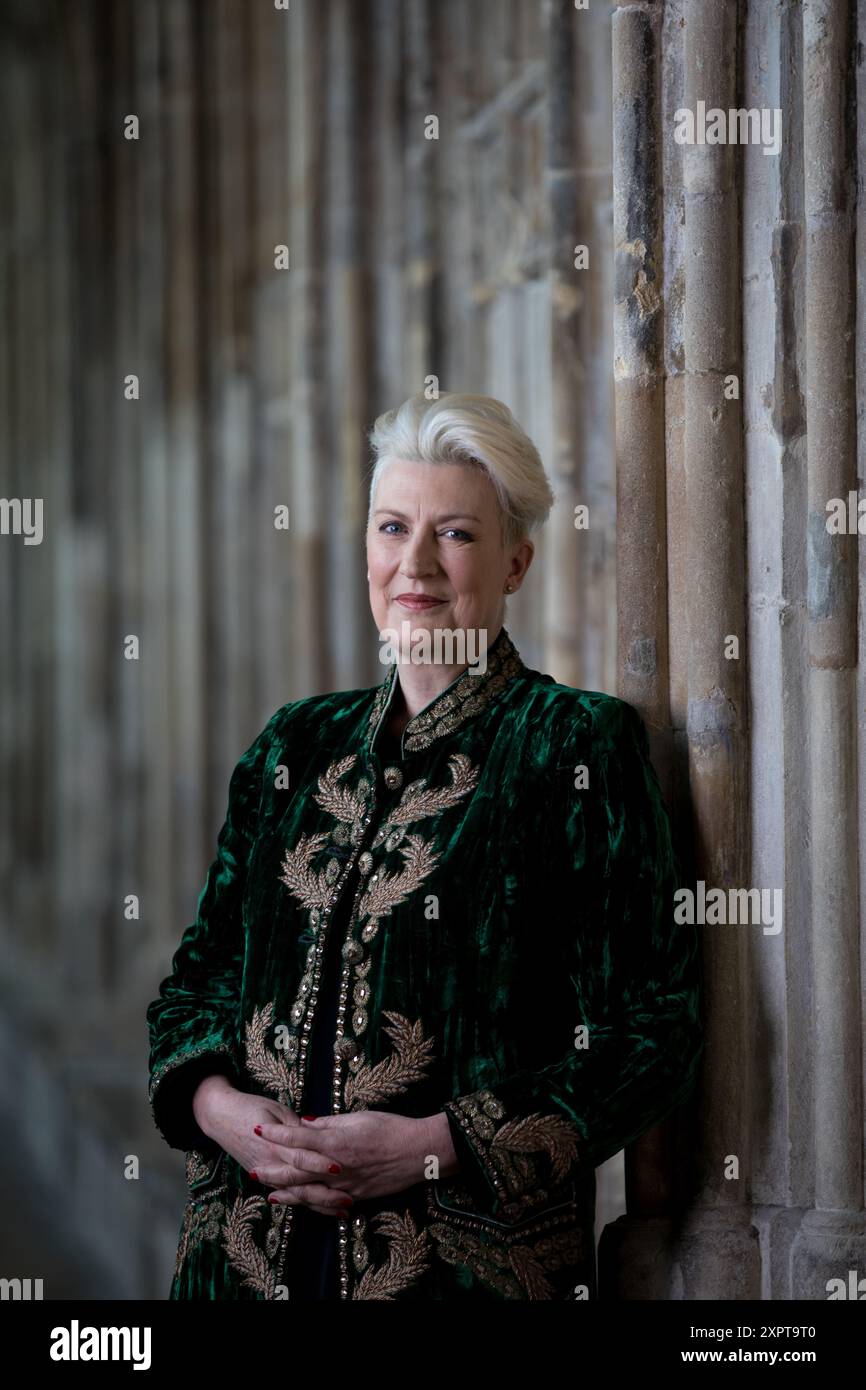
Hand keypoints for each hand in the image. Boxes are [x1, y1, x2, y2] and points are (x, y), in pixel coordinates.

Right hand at [191, 1076, 353, 1215]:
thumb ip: (297, 1127)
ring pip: (296, 1195)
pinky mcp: (266, 1180)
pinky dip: (306, 1203)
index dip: (320, 1163)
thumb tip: (319, 1136)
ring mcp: (267, 1175)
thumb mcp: (276, 1110)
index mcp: (274, 1144)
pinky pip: (288, 1195)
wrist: (220, 1116)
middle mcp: (270, 1164)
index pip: (300, 1156)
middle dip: (325, 1194)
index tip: (340, 1168)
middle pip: (300, 1183)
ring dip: (319, 1205)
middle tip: (349, 1200)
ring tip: (342, 1211)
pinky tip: (323, 1209)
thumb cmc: (251, 1108)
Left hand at [253, 1110, 460, 1204]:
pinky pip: (327, 1201)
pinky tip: (302, 1202)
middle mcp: (337, 1167)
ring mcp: (345, 1186)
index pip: (298, 1137)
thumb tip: (307, 1123)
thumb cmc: (391, 1128)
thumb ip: (330, 1123)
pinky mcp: (355, 1196)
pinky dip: (311, 1202)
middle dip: (273, 1170)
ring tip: (269, 1193)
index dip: (276, 1133)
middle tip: (253, 1169)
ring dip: (287, 1192)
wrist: (419, 1152)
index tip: (259, 1128)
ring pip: (309, 1192)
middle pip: (296, 1170)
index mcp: (336, 1142)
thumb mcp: (358, 1117)